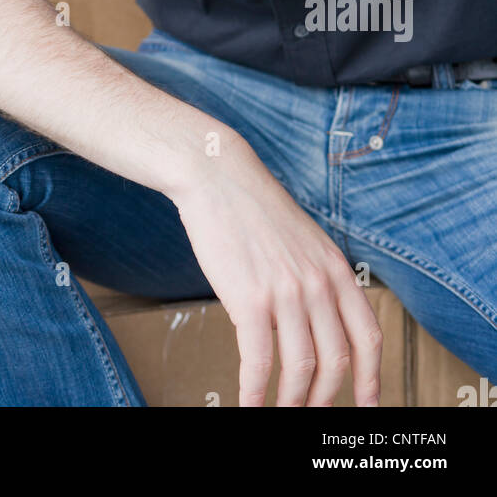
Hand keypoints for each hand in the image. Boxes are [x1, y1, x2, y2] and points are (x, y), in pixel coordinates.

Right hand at [173, 134, 382, 406]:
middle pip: (337, 360)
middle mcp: (319, 283)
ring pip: (301, 368)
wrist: (218, 177)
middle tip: (314, 414)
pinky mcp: (250, 299)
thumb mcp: (303, 239)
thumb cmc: (254, 208)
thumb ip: (316, 276)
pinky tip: (249, 404)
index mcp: (335, 268)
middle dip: (327, 398)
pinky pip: (259, 362)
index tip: (369, 403)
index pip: (368, 335)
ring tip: (281, 413)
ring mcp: (287, 293)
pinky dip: (256, 392)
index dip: (373, 377)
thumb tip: (318, 321)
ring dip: (292, 401)